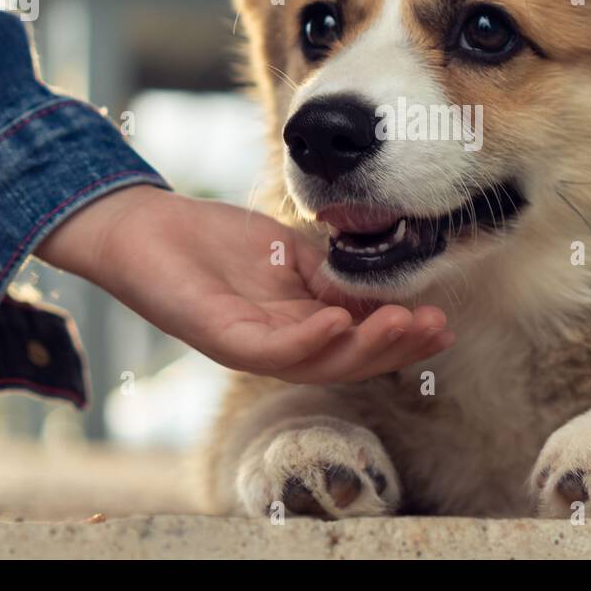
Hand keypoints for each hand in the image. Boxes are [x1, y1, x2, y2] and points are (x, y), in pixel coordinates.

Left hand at [36, 185, 452, 382]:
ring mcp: (251, 346)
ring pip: (318, 363)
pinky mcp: (221, 337)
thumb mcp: (289, 254)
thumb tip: (378, 288)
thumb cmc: (214, 241)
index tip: (442, 324)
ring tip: (403, 323)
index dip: (402, 338)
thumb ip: (331, 274)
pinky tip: (338, 320)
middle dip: (396, 348)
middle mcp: (279, 347)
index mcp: (299, 327)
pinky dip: (308, 338)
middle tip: (435, 327)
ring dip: (364, 347)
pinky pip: (272, 349)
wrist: (147, 227)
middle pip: (347, 362)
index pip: (359, 342)